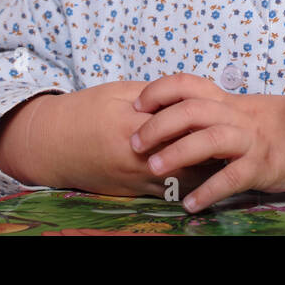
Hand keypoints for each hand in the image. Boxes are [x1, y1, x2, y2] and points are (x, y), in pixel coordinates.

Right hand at [23, 81, 220, 198]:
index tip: (225, 115)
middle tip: (234, 139)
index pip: (178, 123)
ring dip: (204, 170)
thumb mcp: (119, 91)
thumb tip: (187, 96)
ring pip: (181, 179)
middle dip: (211, 149)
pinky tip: (203, 174)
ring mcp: (133, 178)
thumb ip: (156, 95)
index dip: (204, 120)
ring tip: (226, 157)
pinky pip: (167, 193)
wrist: (51, 144)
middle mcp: (134, 155)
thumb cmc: (85, 111)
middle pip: (185, 155)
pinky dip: (187, 184)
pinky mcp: (131, 193)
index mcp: (132, 123)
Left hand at [129, 73, 284, 212]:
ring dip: (178, 153)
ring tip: (154, 169)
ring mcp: (249, 140)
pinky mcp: (262, 165)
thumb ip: (210, 113)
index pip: (187, 84)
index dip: (158, 91)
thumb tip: (168, 120)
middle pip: (191, 109)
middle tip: (135, 144)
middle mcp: (235, 115)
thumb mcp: (239, 112)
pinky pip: (232, 177)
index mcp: (226, 101)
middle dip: (158, 125)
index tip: (137, 106)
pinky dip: (209, 191)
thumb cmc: (273, 127)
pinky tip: (190, 204)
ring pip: (209, 139)